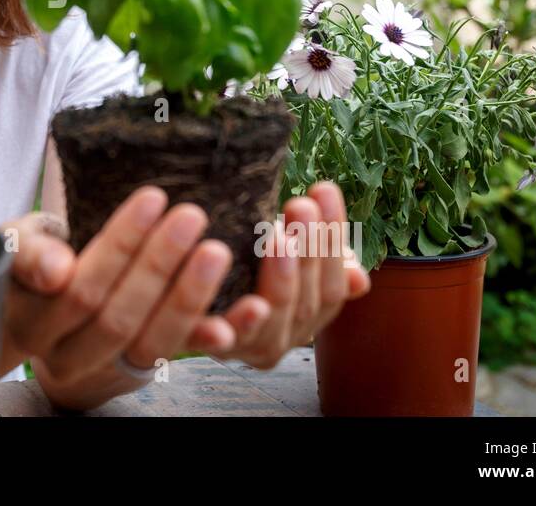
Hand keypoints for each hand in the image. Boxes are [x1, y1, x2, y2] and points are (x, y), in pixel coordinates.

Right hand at [0, 186, 231, 409]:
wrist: (39, 313)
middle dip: (159, 266)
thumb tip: (57, 270)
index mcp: (33, 323)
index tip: (153, 199)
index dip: (119, 247)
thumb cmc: (34, 261)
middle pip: (118, 318)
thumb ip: (28, 254)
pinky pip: (176, 355)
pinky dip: (209, 336)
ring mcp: (107, 367)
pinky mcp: (139, 368)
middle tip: (192, 216)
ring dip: (189, 299)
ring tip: (216, 251)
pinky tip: (239, 315)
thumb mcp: (16, 247)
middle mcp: (68, 356)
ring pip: (151, 343)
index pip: (81, 289)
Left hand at [185, 181, 371, 369]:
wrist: (177, 279)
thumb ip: (322, 263)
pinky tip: (241, 308)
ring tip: (278, 237)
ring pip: (272, 321)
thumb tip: (358, 281)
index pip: (331, 286)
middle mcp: (281, 338)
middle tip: (301, 207)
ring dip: (280, 280)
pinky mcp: (201, 344)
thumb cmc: (245, 256)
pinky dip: (223, 330)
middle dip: (309, 252)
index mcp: (307, 317)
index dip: (332, 239)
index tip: (324, 190)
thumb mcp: (285, 253)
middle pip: (306, 303)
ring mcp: (244, 345)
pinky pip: (214, 341)